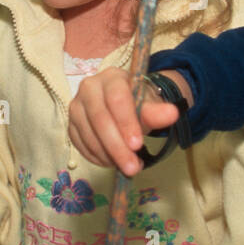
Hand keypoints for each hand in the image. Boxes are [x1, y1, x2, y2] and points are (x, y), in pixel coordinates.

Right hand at [69, 69, 185, 175]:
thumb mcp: (150, 106)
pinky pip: (79, 144)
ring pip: (88, 134)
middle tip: (132, 167)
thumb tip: (172, 113)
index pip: (116, 98)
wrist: (125, 106)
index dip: (126, 123)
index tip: (137, 145)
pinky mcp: (71, 124)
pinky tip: (111, 162)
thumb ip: (158, 112)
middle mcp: (89, 87)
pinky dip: (96, 157)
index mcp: (112, 77)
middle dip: (116, 146)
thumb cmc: (137, 104)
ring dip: (107, 155)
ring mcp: (77, 106)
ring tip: (126, 166)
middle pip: (100, 118)